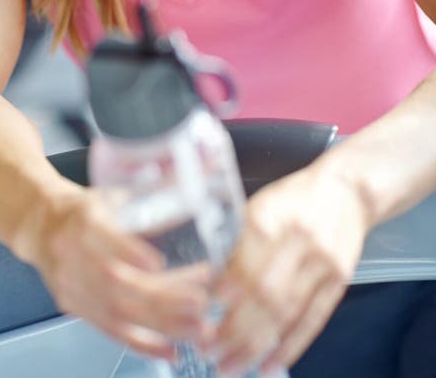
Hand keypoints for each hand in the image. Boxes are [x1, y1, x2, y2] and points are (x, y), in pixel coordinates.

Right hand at [18, 184, 211, 359]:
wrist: (39, 223)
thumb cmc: (83, 207)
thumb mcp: (112, 193)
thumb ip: (153, 193)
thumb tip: (203, 175)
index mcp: (83, 218)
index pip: (103, 236)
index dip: (129, 252)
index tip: (159, 264)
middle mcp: (72, 253)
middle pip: (115, 282)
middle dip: (161, 298)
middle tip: (199, 303)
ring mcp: (70, 284)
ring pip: (116, 311)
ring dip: (160, 324)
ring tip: (197, 329)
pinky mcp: (73, 306)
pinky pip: (109, 330)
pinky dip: (142, 343)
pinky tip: (170, 349)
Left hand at [202, 161, 370, 373]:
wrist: (348, 190)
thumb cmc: (296, 196)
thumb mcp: (262, 204)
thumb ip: (238, 239)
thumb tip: (210, 280)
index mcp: (274, 214)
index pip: (247, 259)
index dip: (225, 291)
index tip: (201, 312)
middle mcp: (300, 239)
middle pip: (266, 293)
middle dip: (234, 328)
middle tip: (208, 350)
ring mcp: (323, 263)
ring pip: (287, 312)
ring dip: (256, 345)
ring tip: (230, 366)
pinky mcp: (339, 281)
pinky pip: (313, 320)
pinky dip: (290, 346)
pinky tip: (269, 365)